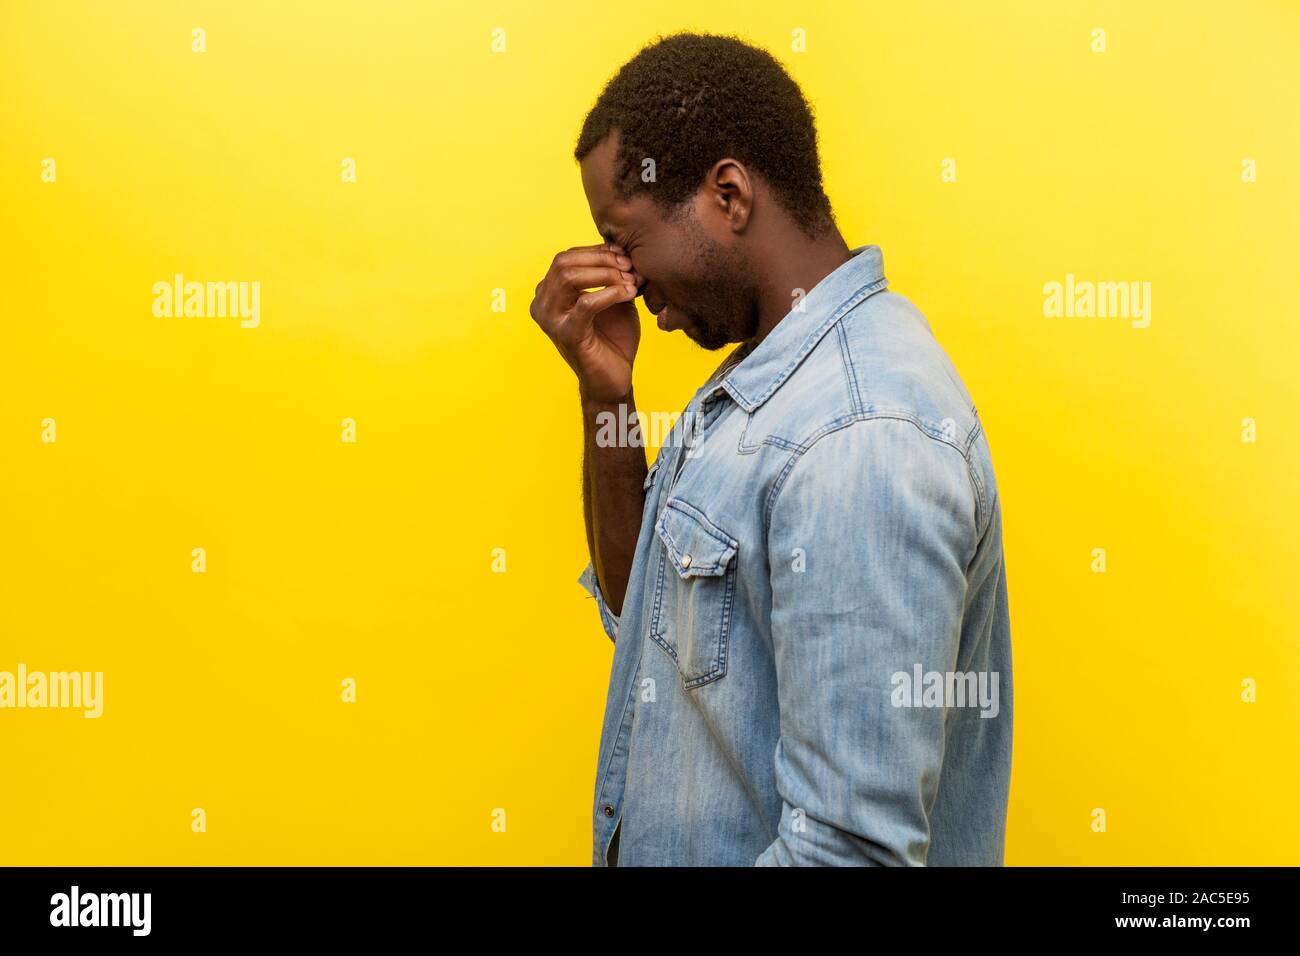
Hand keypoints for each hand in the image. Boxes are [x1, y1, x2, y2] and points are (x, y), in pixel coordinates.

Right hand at [530, 243, 640, 402]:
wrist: (613, 378)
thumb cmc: (612, 339)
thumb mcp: (612, 298)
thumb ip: (610, 275)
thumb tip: (620, 249)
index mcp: (548, 293)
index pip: (566, 257)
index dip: (597, 251)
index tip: (624, 255)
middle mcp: (542, 305)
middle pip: (564, 262)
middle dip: (601, 259)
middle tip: (628, 266)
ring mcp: (551, 321)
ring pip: (569, 277)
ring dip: (605, 274)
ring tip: (629, 280)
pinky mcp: (567, 335)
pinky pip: (587, 303)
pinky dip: (611, 293)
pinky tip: (629, 294)